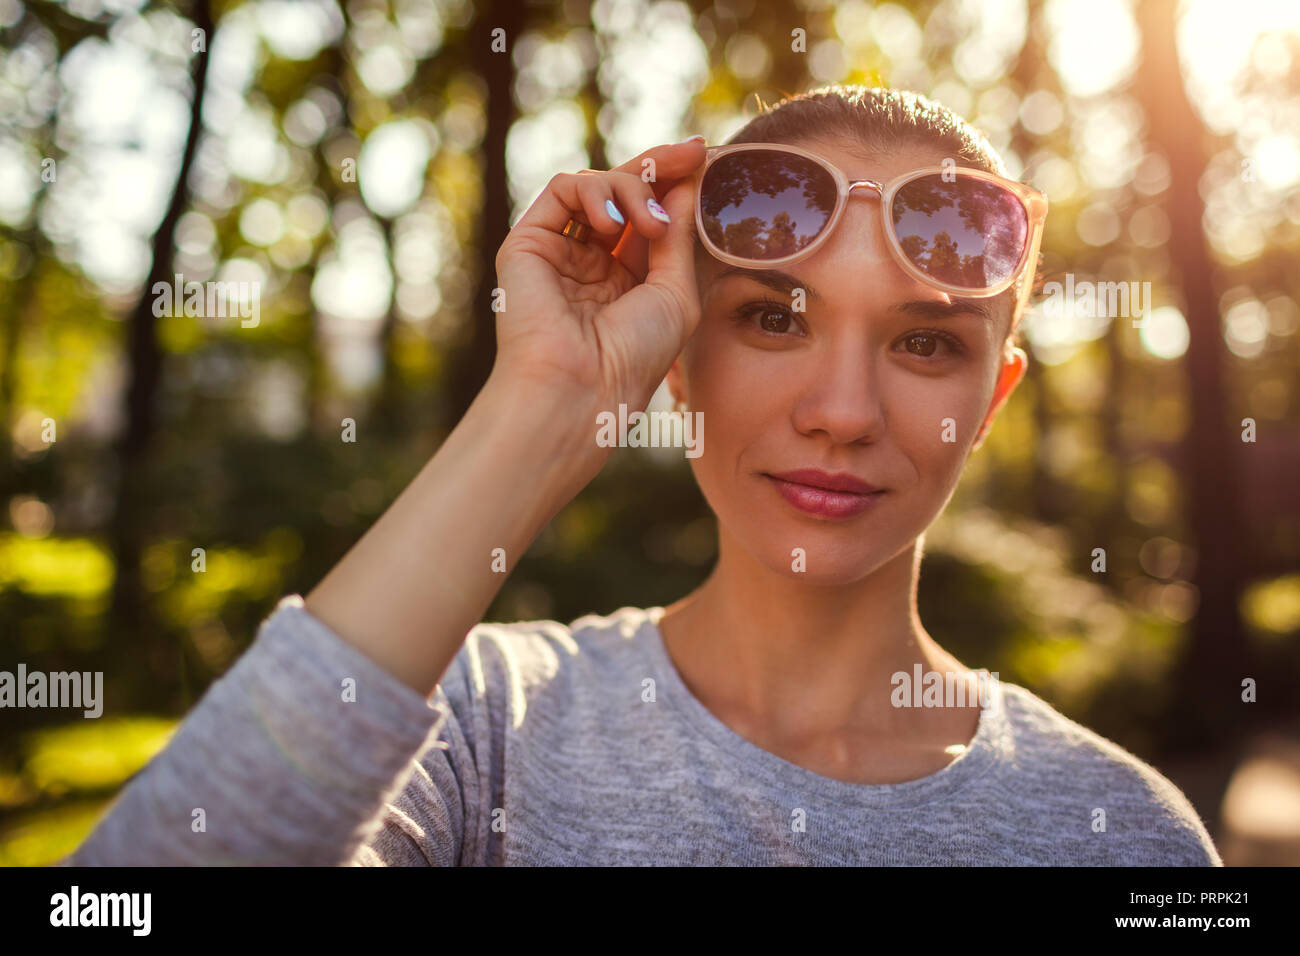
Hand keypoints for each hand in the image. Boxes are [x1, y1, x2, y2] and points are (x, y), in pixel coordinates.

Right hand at [490, 139, 706, 431]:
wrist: (582, 387)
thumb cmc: (634, 355)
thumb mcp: (675, 292)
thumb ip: (678, 235)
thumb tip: (687, 181)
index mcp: (629, 279)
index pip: (651, 216)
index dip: (676, 183)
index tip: (704, 154)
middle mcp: (593, 263)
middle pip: (626, 192)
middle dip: (660, 167)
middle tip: (691, 152)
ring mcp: (560, 251)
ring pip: (597, 186)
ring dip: (632, 189)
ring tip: (649, 224)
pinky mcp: (529, 243)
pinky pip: (563, 190)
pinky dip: (594, 192)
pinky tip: (613, 225)